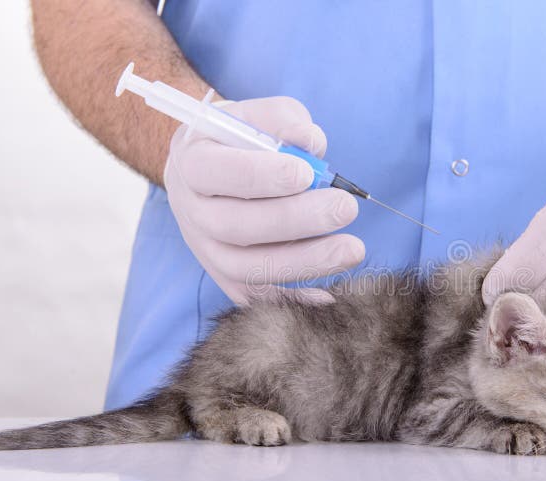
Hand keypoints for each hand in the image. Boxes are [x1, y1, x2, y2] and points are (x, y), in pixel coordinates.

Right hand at [164, 96, 364, 304]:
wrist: (207, 172)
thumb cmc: (239, 140)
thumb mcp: (255, 115)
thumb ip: (283, 120)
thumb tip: (312, 142)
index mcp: (193, 164)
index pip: (222, 173)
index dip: (264, 176)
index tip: (307, 174)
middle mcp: (193, 212)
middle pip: (239, 226)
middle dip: (297, 220)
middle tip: (345, 208)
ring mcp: (208, 251)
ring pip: (250, 268)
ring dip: (305, 262)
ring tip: (352, 250)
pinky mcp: (227, 277)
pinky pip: (259, 297)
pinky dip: (294, 300)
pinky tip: (329, 296)